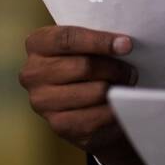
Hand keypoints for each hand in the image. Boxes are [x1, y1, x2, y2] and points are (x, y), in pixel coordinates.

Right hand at [19, 25, 143, 164]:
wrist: (82, 103)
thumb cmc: (87, 62)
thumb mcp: (86, 45)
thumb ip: (96, 39)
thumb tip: (123, 44)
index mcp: (37, 44)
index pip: (67, 39)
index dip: (99, 41)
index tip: (126, 45)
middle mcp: (32, 73)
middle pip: (84, 66)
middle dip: (114, 68)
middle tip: (131, 71)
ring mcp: (42, 102)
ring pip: (95, 91)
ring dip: (118, 89)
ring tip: (126, 85)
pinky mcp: (58, 125)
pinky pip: (97, 116)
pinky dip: (114, 110)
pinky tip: (119, 104)